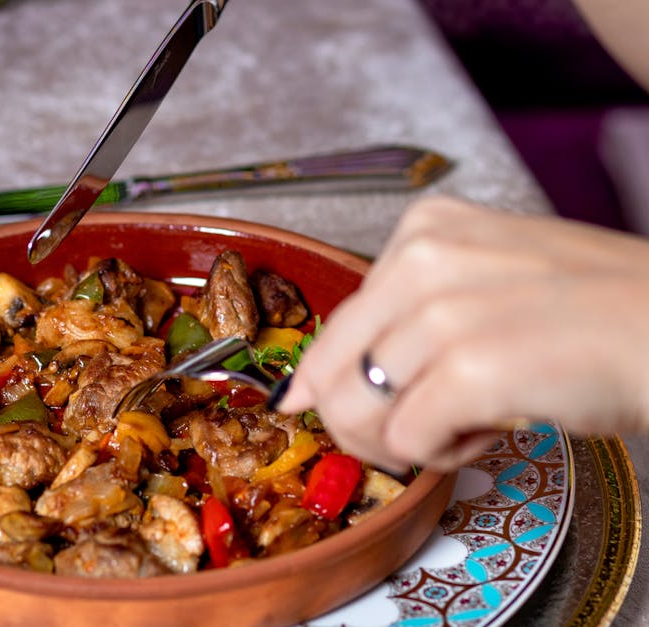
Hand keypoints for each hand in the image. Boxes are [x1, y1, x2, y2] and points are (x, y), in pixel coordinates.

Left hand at [276, 196, 648, 471]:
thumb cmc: (597, 317)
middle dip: (359, 425)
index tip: (363, 406)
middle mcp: (423, 260)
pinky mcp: (472, 369)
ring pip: (353, 412)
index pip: (335, 328)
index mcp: (424, 231)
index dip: (339, 384)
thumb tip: (323, 384)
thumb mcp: (489, 283)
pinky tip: (489, 432)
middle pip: (329, 373)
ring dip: (401, 442)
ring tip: (460, 427)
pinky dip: (443, 456)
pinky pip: (407, 441)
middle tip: (410, 436)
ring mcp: (444, 312)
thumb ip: (411, 315)